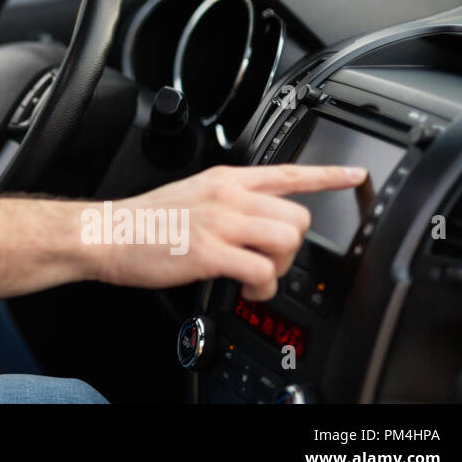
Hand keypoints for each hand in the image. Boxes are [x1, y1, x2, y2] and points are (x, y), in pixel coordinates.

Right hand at [91, 164, 367, 300]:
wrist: (107, 235)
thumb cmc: (143, 222)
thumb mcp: (191, 195)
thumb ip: (227, 202)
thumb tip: (255, 220)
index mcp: (224, 181)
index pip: (286, 173)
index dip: (327, 176)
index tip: (353, 176)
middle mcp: (227, 197)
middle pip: (297, 217)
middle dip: (291, 247)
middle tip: (267, 261)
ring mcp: (220, 223)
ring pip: (287, 241)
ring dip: (279, 268)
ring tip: (255, 277)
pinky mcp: (211, 252)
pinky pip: (262, 271)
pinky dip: (261, 288)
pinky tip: (245, 288)